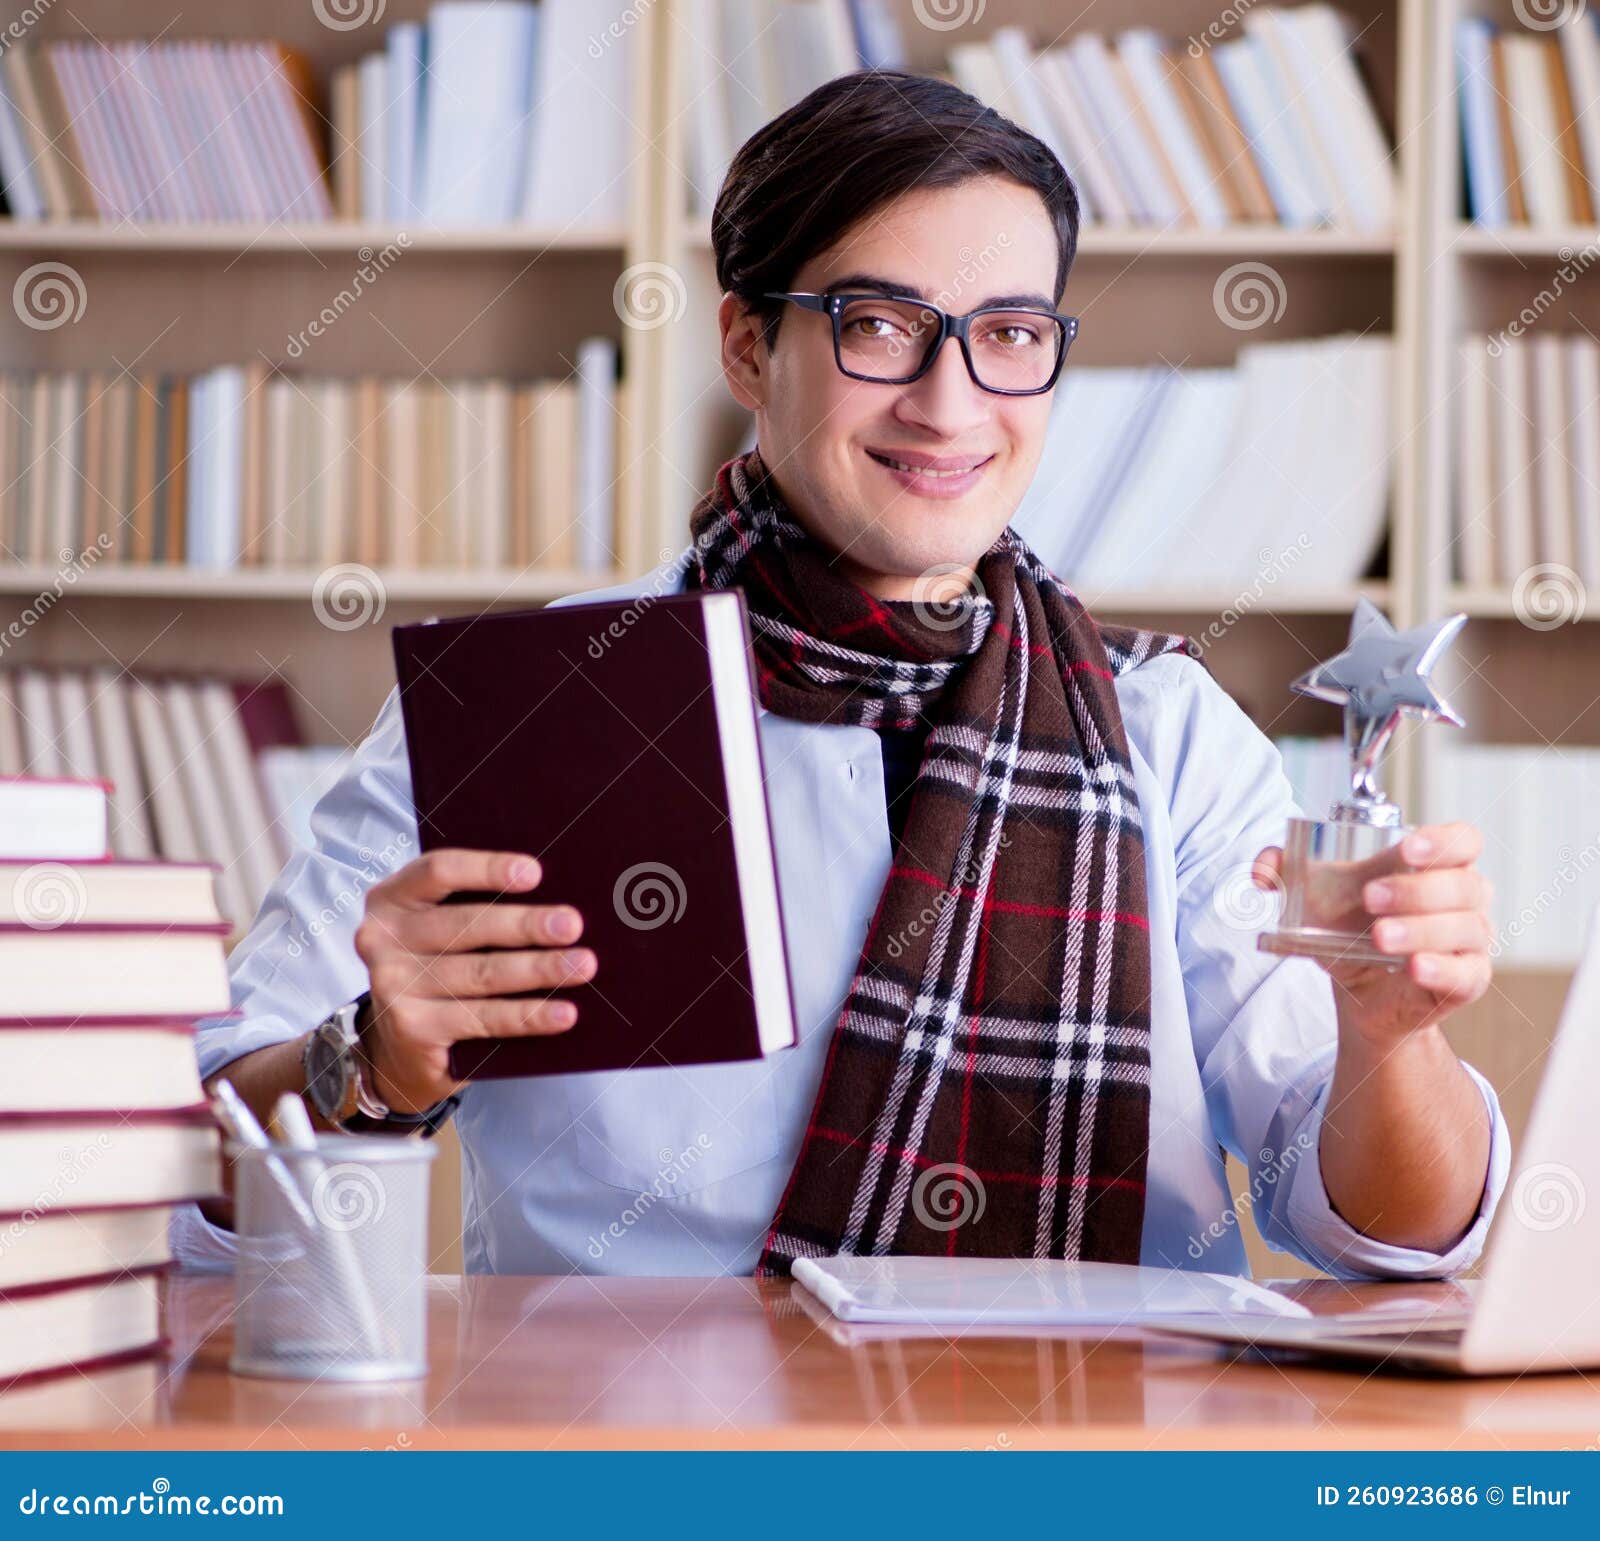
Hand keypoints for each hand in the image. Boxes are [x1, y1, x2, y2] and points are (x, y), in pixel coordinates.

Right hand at [352, 848, 595, 1111]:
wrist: (401, 1046)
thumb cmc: (441, 967)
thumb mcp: (443, 930)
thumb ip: (477, 905)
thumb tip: (557, 897)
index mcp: (392, 898)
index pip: (438, 871)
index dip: (487, 869)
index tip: (535, 874)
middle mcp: (383, 939)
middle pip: (466, 925)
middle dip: (526, 925)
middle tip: (573, 925)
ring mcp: (394, 986)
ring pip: (482, 973)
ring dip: (540, 969)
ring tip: (583, 966)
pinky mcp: (412, 1030)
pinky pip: (483, 1018)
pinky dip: (529, 1015)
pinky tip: (563, 1012)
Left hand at [1252, 821, 1493, 1044]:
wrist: (1360, 992)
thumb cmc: (1350, 931)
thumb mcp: (1316, 898)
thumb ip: (1286, 872)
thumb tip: (1262, 871)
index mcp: (1436, 867)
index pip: (1463, 840)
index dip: (1443, 840)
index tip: (1406, 848)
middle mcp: (1464, 900)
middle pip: (1464, 884)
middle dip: (1416, 889)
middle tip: (1369, 897)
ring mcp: (1470, 942)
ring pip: (1467, 927)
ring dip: (1421, 929)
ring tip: (1379, 937)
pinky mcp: (1467, 981)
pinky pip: (1466, 973)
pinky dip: (1440, 968)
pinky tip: (1414, 967)